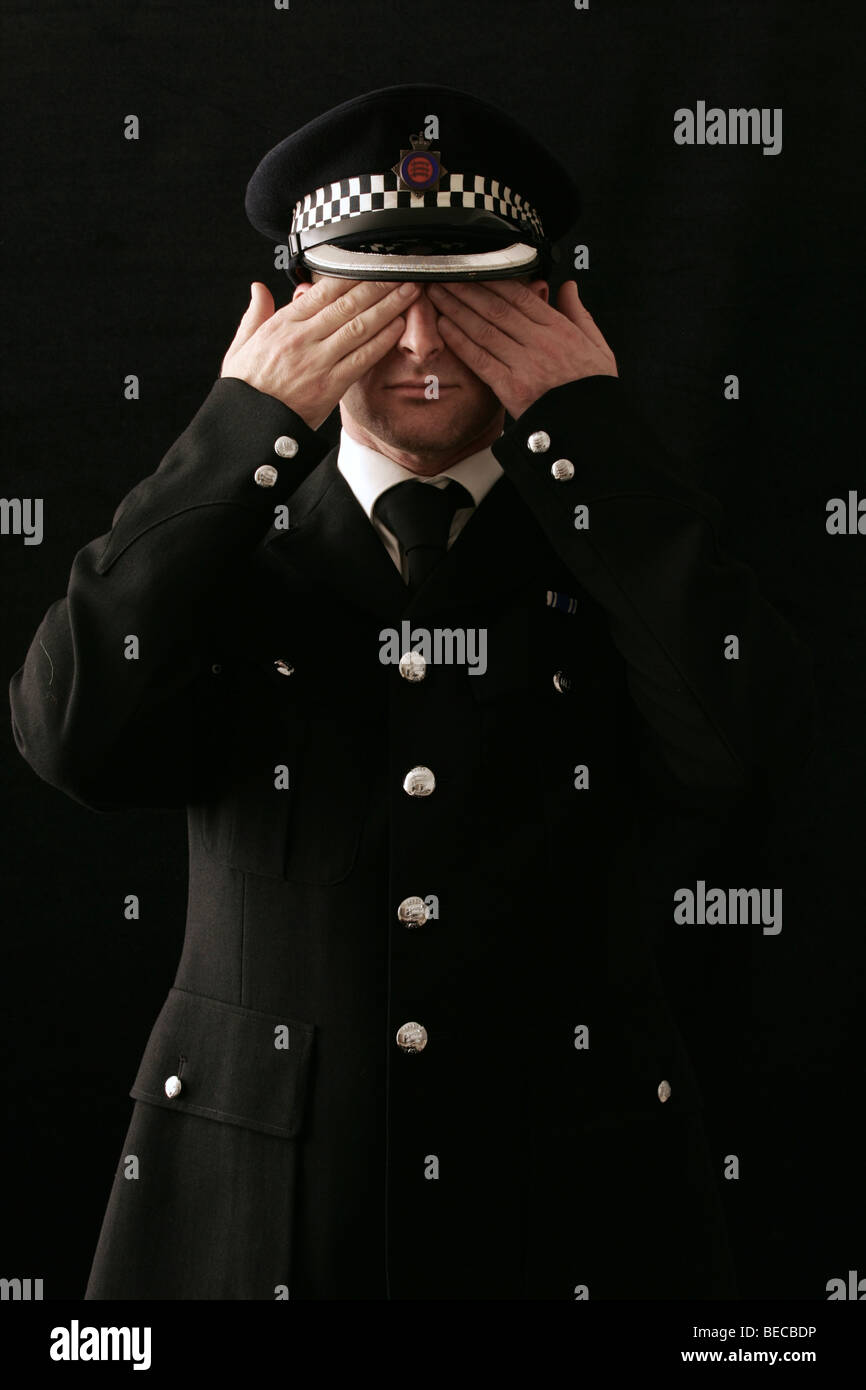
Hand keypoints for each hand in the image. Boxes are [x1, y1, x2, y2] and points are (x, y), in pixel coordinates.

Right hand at [220, 279, 421, 428]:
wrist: (246, 426)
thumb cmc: (244, 389)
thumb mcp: (241, 346)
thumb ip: (255, 314)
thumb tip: (259, 288)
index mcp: (282, 324)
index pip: (323, 290)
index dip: (352, 275)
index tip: (371, 264)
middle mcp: (302, 337)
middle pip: (348, 303)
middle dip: (378, 285)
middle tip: (401, 272)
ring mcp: (318, 361)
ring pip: (359, 326)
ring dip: (388, 307)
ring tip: (409, 292)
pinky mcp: (330, 385)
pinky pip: (362, 358)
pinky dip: (382, 341)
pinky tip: (399, 327)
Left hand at [426, 279, 617, 418]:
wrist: (593, 427)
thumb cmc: (593, 390)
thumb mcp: (598, 346)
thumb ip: (579, 313)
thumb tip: (568, 286)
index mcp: (559, 329)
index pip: (520, 296)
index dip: (491, 280)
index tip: (473, 270)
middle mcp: (540, 342)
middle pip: (495, 308)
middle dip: (466, 290)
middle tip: (444, 276)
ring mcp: (524, 365)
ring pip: (484, 329)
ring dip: (456, 310)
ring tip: (437, 295)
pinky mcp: (511, 388)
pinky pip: (480, 359)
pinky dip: (460, 342)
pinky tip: (445, 327)